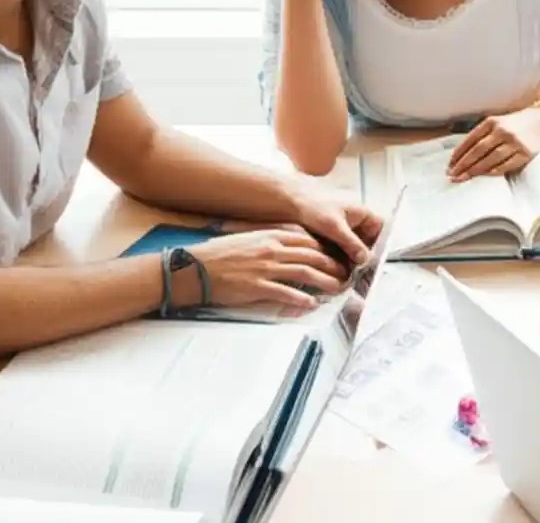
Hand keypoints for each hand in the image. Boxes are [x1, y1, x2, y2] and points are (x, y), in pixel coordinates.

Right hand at [186, 228, 351, 309]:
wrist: (195, 268)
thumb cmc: (220, 254)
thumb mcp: (248, 239)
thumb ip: (271, 241)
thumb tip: (291, 249)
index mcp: (270, 236)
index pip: (308, 241)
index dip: (326, 250)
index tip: (336, 257)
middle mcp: (272, 250)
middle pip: (313, 256)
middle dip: (333, 266)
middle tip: (345, 274)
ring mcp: (266, 268)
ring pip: (306, 274)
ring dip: (325, 282)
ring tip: (337, 289)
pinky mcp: (258, 287)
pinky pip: (287, 293)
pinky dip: (302, 299)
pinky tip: (312, 303)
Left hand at [290, 184, 383, 266]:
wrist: (287, 199)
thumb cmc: (313, 206)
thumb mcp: (335, 227)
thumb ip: (352, 244)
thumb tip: (365, 259)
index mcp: (360, 211)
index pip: (379, 228)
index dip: (379, 243)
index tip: (373, 259)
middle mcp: (353, 216)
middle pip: (365, 238)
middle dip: (361, 253)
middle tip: (357, 269)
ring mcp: (340, 223)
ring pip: (351, 243)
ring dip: (348, 255)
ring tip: (344, 270)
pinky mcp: (327, 229)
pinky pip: (338, 244)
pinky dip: (337, 253)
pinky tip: (332, 264)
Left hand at [447, 111, 539, 181]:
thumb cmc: (515, 124)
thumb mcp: (498, 122)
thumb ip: (482, 133)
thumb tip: (462, 153)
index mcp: (493, 122)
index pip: (471, 139)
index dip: (459, 153)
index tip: (450, 164)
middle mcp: (503, 131)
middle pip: (478, 150)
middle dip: (463, 164)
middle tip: (452, 175)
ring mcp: (515, 142)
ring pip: (491, 159)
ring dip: (476, 170)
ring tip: (464, 178)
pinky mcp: (525, 153)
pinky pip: (506, 165)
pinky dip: (494, 171)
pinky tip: (484, 176)